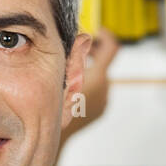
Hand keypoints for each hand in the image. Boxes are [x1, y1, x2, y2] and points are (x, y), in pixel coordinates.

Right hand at [62, 28, 120, 146]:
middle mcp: (105, 89)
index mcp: (99, 77)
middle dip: (91, 53)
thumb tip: (84, 36)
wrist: (54, 134)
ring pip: (99, 77)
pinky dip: (87, 85)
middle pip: (103, 62)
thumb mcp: (61, 74)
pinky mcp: (100, 109)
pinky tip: (71, 88)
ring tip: (69, 71)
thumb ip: (74, 53)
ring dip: (87, 70)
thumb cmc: (54, 105)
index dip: (105, 36)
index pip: (111, 47)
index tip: (97, 31)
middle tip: (77, 48)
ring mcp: (103, 100)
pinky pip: (97, 90)